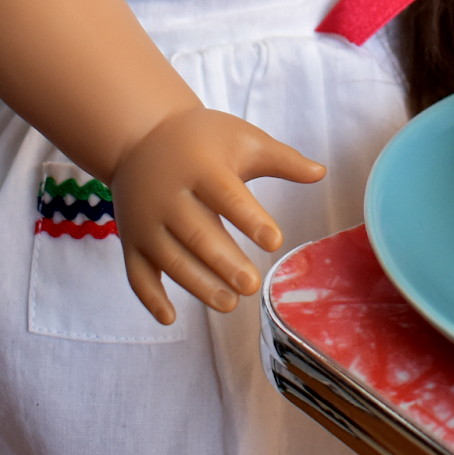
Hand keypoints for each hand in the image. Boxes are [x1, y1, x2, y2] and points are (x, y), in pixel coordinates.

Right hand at [111, 107, 325, 324]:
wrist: (141, 136)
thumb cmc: (203, 140)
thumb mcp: (242, 139)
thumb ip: (282, 159)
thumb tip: (321, 172)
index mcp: (201, 168)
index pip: (227, 196)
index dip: (250, 219)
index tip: (275, 241)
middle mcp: (169, 196)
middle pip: (197, 234)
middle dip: (224, 262)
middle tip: (252, 284)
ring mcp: (145, 221)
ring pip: (170, 259)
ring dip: (198, 284)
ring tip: (230, 303)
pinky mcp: (132, 240)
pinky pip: (137, 273)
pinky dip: (150, 298)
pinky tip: (170, 318)